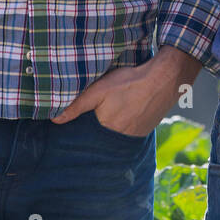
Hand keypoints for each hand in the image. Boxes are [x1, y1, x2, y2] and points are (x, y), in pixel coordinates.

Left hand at [50, 47, 200, 136]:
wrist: (164, 79)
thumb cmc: (130, 82)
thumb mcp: (99, 90)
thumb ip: (76, 106)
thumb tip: (54, 119)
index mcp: (106, 131)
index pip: (86, 137)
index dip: (81, 131)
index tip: (76, 126)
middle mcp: (120, 139)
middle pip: (100, 138)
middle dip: (95, 130)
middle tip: (95, 115)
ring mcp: (134, 137)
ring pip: (114, 135)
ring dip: (110, 128)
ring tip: (111, 113)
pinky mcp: (145, 131)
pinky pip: (127, 132)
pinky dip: (123, 125)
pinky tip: (124, 112)